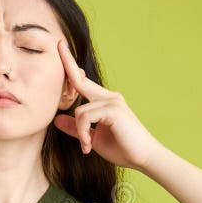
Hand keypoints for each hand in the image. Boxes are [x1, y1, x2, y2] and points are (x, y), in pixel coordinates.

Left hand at [52, 40, 164, 170]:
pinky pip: (85, 116)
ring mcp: (113, 101)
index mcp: (105, 101)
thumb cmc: (123, 149)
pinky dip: (83, 133)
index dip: (71, 66)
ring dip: (80, 132)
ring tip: (87, 146)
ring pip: (80, 110)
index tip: (61, 47)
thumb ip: (76, 128)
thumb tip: (56, 120)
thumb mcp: (93, 138)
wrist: (144, 158)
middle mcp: (109, 97)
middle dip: (67, 62)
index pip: (83, 81)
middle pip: (80, 79)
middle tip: (58, 44)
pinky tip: (88, 145)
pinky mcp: (114, 110)